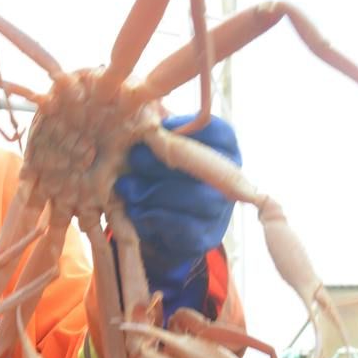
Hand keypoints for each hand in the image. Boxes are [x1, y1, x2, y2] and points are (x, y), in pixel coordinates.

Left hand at [113, 114, 239, 316]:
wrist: (162, 229)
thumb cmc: (161, 179)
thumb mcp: (159, 153)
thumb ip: (157, 138)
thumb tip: (143, 120)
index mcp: (225, 152)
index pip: (219, 133)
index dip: (187, 128)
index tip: (156, 128)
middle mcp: (230, 180)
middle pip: (206, 167)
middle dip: (164, 162)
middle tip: (133, 159)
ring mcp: (222, 211)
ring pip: (197, 198)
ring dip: (156, 192)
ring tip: (126, 187)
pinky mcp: (207, 237)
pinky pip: (184, 227)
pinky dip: (154, 217)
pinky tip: (134, 210)